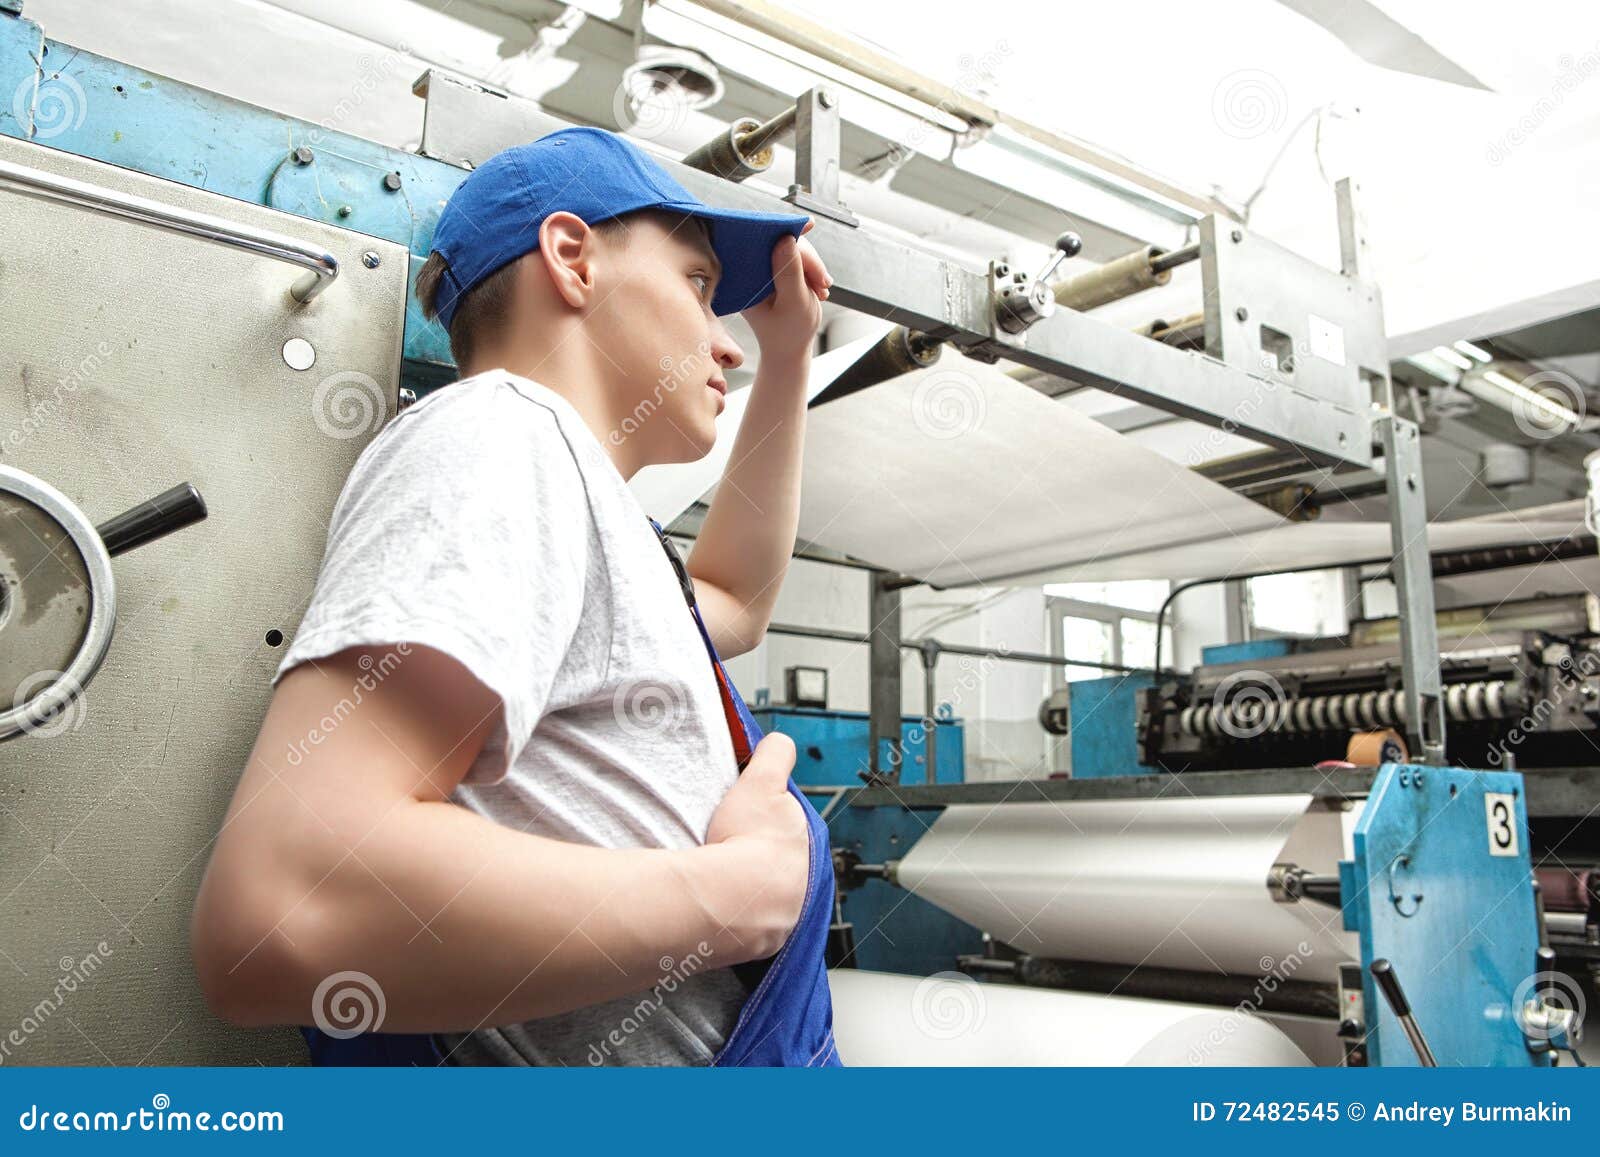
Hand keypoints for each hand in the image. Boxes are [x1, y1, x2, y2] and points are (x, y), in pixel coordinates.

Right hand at [703, 733, 807, 951]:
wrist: (726, 897)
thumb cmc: (745, 841)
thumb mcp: (762, 781)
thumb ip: (775, 755)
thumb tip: (779, 743)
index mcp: (810, 847)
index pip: (795, 833)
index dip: (771, 825)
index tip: (751, 825)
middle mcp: (806, 887)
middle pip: (784, 868)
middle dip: (761, 861)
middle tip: (731, 851)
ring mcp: (786, 919)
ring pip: (768, 900)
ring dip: (749, 892)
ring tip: (720, 880)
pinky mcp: (762, 944)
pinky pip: (749, 928)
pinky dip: (736, 919)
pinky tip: (718, 906)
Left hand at [740, 219, 829, 365]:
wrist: (791, 347)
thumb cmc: (789, 332)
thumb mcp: (793, 303)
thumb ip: (788, 272)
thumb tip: (786, 239)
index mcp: (743, 277)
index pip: (760, 243)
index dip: (781, 229)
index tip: (807, 224)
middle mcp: (751, 270)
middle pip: (780, 242)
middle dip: (807, 259)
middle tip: (823, 281)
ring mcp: (765, 269)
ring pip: (794, 249)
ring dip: (813, 267)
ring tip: (822, 289)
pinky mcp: (778, 270)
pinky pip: (798, 257)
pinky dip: (813, 271)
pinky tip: (819, 288)